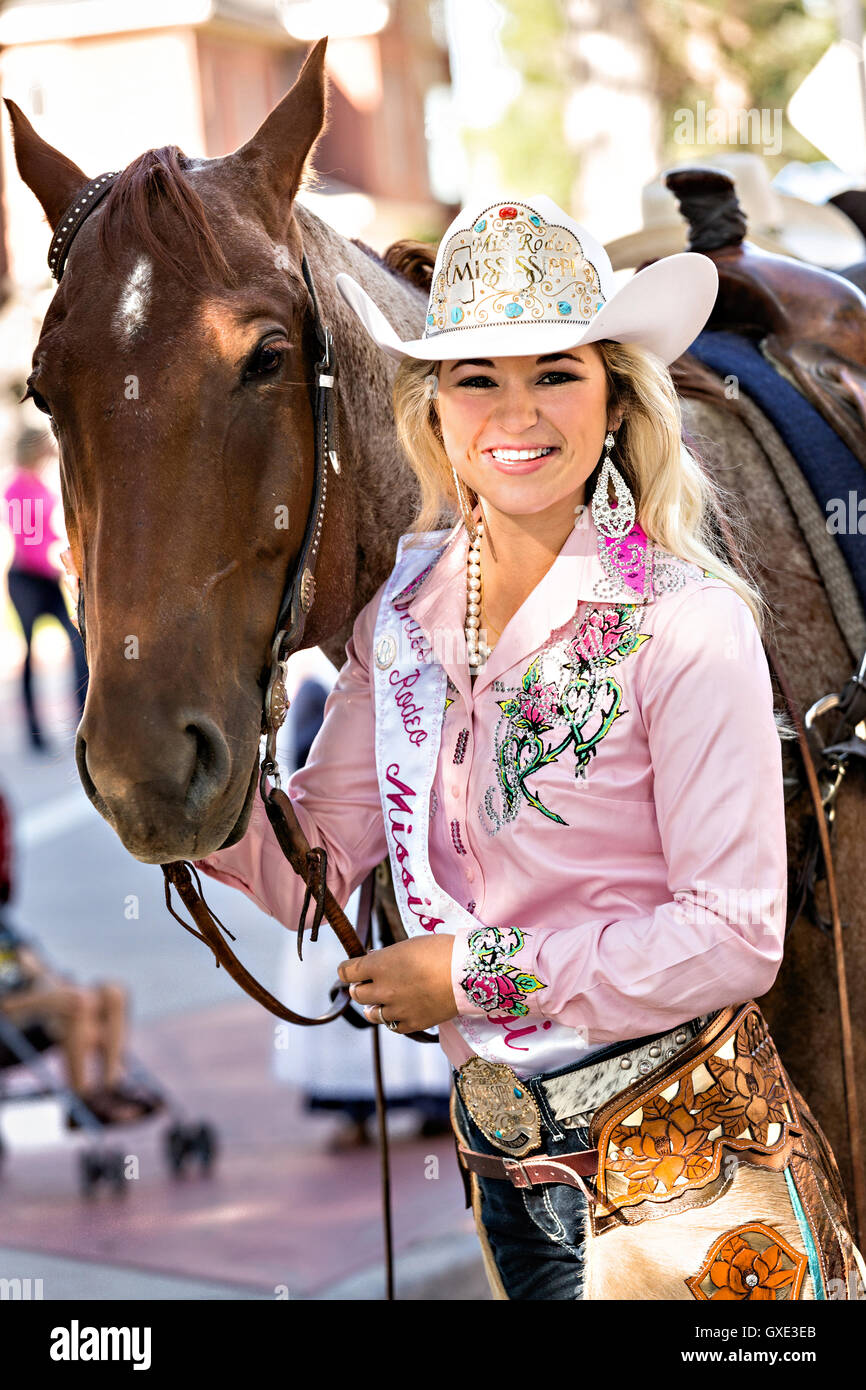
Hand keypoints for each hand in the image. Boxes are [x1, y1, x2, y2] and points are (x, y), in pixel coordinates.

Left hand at [337, 935, 457, 1034]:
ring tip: (380, 1002)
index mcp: (378, 965)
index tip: (350, 969)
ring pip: (372, 1014)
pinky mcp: (413, 1023)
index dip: (346, 970)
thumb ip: (387, 957)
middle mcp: (382, 990)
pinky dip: (393, 1020)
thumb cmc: (439, 950)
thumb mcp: (408, 945)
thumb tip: (373, 961)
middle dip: (360, 987)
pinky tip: (399, 1013)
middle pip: (357, 994)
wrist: (466, 973)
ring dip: (373, 1007)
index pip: (346, 971)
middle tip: (368, 984)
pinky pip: (393, 1026)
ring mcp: (397, 1009)